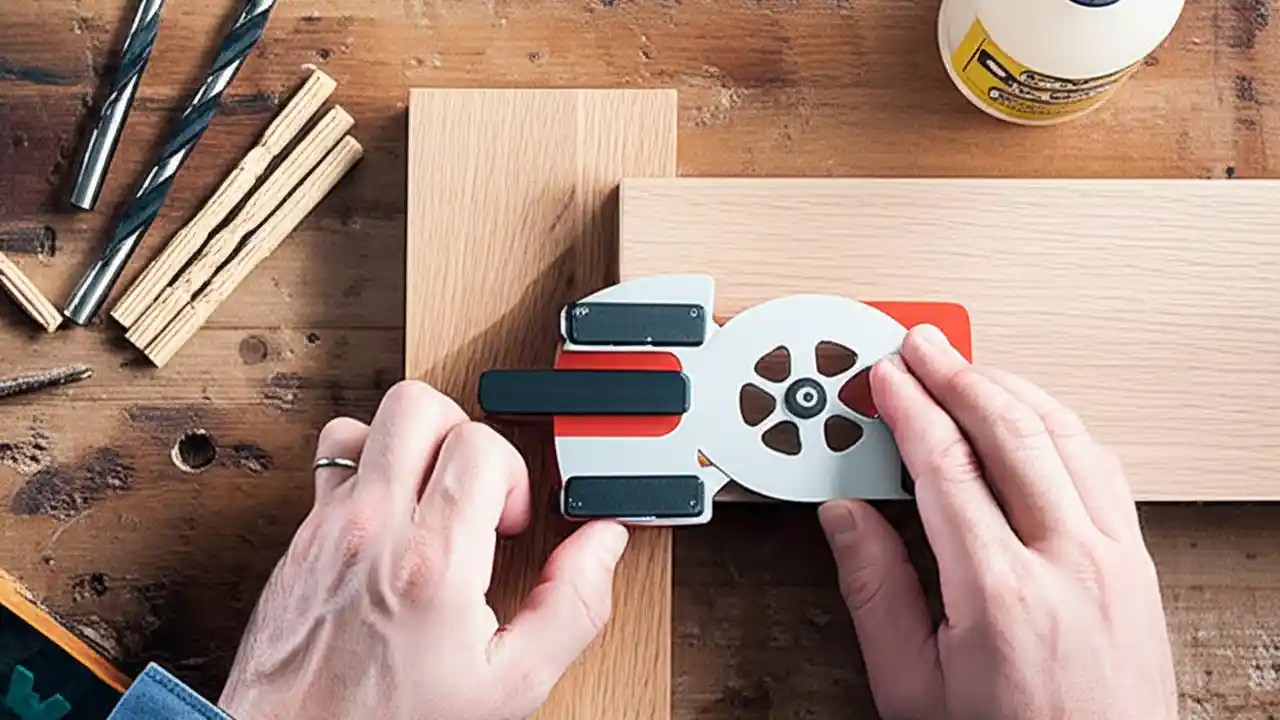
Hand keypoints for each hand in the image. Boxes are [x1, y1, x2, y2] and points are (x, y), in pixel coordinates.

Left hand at [218, 381, 629, 719]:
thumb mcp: (509, 685)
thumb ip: (571, 608)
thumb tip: (600, 545)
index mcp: (432, 562)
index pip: (479, 445)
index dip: (512, 472)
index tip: (511, 520)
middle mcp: (372, 530)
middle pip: (418, 406)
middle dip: (463, 433)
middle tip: (475, 489)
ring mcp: (328, 528)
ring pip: (366, 423)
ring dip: (410, 445)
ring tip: (432, 496)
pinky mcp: (301, 538)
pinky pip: (332, 464)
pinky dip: (367, 472)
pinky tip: (392, 518)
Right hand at [819, 325, 1175, 719]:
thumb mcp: (912, 686)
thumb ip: (874, 592)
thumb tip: (846, 517)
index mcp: (1000, 594)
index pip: (946, 465)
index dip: (909, 408)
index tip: (884, 376)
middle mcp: (1068, 563)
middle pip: (1010, 431)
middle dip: (957, 374)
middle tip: (920, 345)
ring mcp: (1114, 560)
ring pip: (1066, 436)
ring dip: (1011, 388)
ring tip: (968, 367)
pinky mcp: (1137, 566)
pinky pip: (1101, 467)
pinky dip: (1060, 425)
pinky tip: (1032, 418)